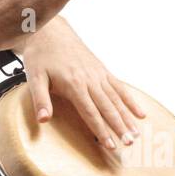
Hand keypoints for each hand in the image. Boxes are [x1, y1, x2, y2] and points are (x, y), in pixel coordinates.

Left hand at [20, 22, 145, 150]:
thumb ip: (40, 100)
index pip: (90, 112)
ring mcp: (98, 74)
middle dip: (119, 127)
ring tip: (137, 134)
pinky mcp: (102, 69)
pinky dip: (130, 100)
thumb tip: (43, 120)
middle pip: (107, 107)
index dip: (101, 130)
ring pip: (116, 99)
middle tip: (130, 143)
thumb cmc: (41, 55)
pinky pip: (119, 86)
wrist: (50, 30)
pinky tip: (140, 113)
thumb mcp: (34, 77)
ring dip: (127, 117)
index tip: (110, 145)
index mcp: (74, 84)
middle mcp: (90, 79)